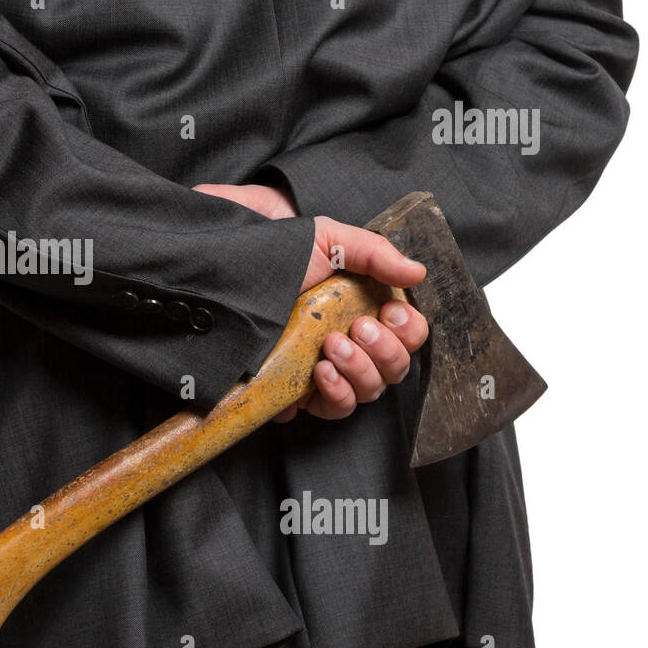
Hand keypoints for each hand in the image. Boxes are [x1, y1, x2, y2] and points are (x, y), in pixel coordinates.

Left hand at [193, 180, 428, 422]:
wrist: (230, 270)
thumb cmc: (277, 252)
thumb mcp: (327, 239)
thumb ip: (375, 252)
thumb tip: (417, 272)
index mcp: (364, 307)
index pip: (408, 333)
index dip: (409, 330)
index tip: (391, 313)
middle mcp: (350, 340)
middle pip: (395, 367)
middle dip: (384, 350)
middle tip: (357, 328)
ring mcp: (326, 367)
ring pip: (369, 391)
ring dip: (360, 371)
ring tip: (331, 347)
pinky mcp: (299, 390)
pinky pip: (333, 409)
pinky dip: (336, 394)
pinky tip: (319, 373)